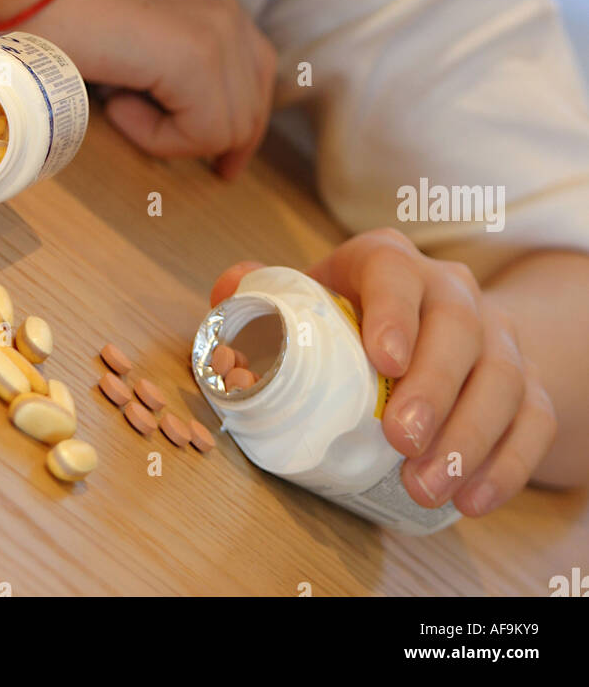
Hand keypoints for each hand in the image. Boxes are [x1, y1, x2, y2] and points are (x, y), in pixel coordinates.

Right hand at [21, 0, 277, 178]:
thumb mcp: (122, 19)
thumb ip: (156, 49)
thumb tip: (164, 100)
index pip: (255, 66)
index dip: (242, 116)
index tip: (221, 155)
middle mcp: (223, 5)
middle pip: (256, 98)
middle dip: (231, 142)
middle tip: (213, 172)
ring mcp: (215, 28)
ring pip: (232, 124)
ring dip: (176, 135)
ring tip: (118, 108)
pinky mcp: (194, 57)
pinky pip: (202, 131)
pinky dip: (158, 137)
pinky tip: (114, 107)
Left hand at [210, 232, 557, 516]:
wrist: (434, 331)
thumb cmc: (353, 319)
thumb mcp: (309, 297)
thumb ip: (263, 296)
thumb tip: (229, 292)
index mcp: (389, 262)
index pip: (395, 273)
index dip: (393, 312)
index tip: (383, 361)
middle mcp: (451, 290)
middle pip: (458, 327)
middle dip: (433, 388)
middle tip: (400, 442)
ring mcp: (496, 336)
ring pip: (503, 377)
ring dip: (469, 436)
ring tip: (426, 486)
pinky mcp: (527, 384)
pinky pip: (533, 420)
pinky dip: (509, 462)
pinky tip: (471, 499)